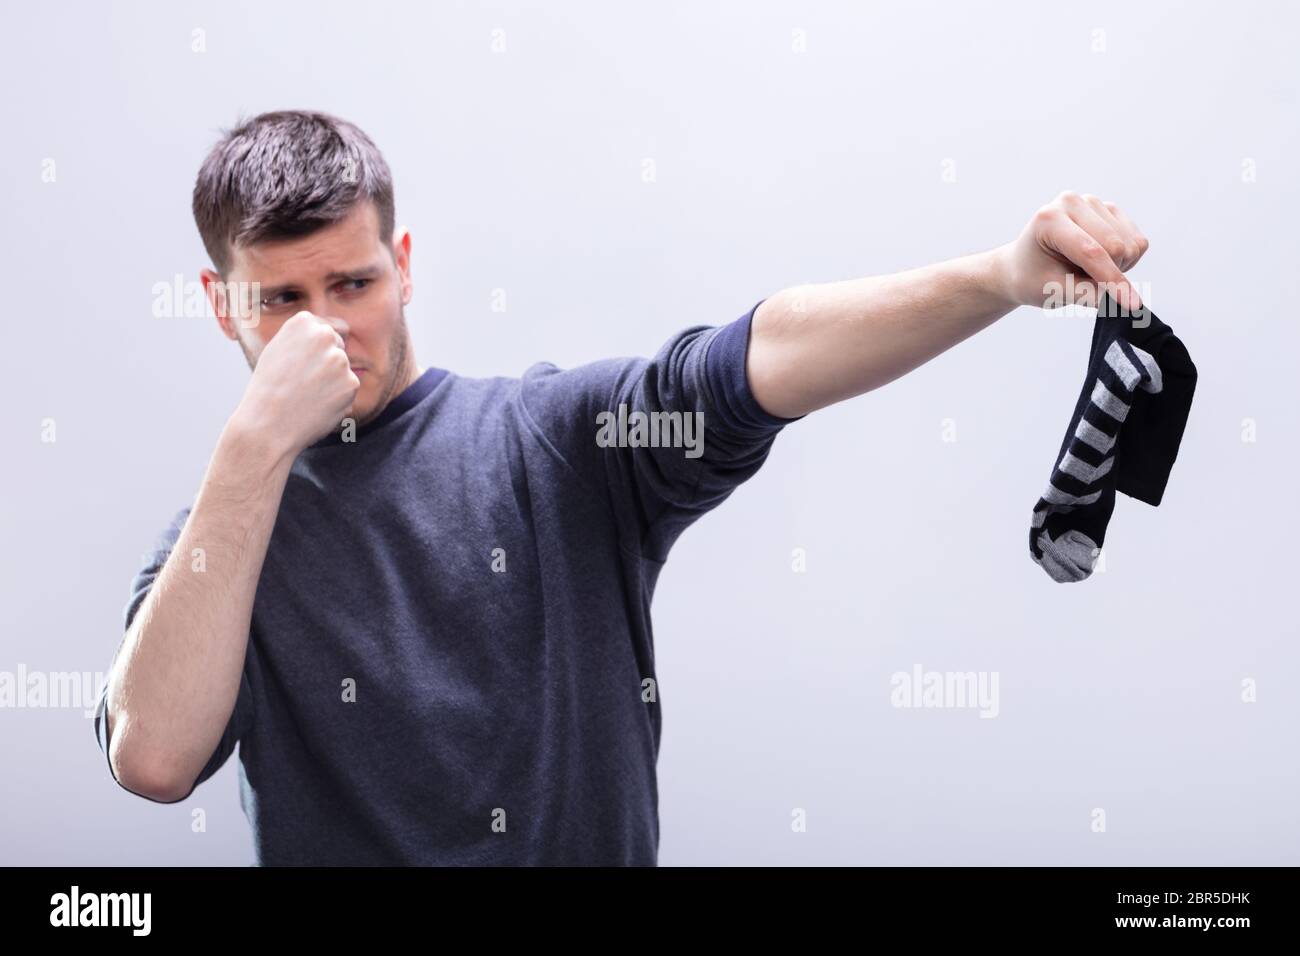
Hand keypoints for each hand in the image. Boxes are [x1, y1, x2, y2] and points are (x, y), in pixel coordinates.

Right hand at [231, 310, 360, 457]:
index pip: (328, 328)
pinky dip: (338, 399)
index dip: (317, 349)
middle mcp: (324, 335)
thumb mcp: (278, 350)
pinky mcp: (351, 382)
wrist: (267, 424)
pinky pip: (349, 389)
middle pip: (339, 346)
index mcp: (303, 322)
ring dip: (333, 382)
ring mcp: (339, 359)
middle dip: (328, 363)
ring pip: (344, 369)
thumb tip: (337, 332)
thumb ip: (305, 338)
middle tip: (303, 382)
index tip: (303, 364)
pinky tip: (318, 406)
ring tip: (307, 395)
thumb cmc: (268, 389)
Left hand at [994, 191, 1148, 312]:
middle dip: (1111, 275)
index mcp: (1049, 219)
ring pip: (1131, 244)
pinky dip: (1126, 260)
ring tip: (1087, 271)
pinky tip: (1102, 261)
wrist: (1024, 267)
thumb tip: (1124, 302)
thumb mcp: (1053, 292)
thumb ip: (1087, 295)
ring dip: (1118, 267)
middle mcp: (1071, 202)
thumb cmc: (1033, 278)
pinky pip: (1137, 242)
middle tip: (1084, 284)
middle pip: (1117, 246)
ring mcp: (1092, 203)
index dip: (1113, 280)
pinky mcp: (1109, 210)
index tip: (1132, 305)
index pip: (1091, 252)